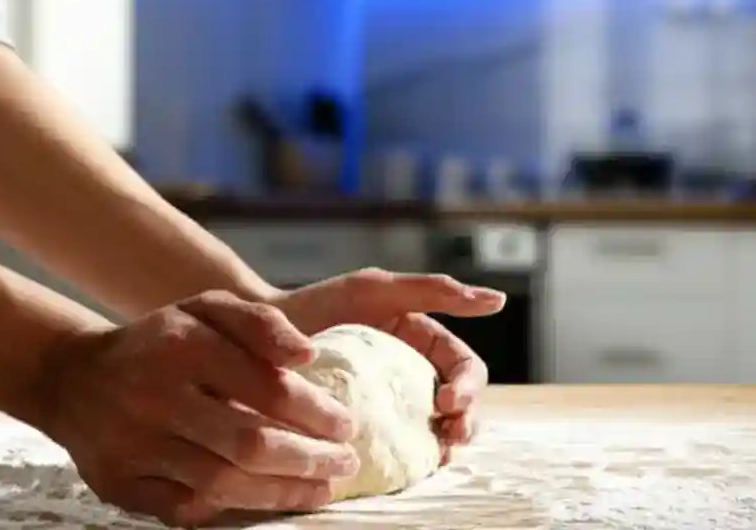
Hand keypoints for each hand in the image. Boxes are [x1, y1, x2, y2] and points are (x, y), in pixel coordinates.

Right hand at [37, 290, 359, 526]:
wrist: (74, 378)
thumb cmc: (163, 342)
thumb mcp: (208, 309)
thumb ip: (262, 322)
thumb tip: (308, 354)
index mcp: (184, 345)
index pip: (268, 389)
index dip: (317, 414)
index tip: (347, 426)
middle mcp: (155, 395)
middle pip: (250, 444)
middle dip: (309, 461)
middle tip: (344, 464)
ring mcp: (134, 444)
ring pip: (222, 483)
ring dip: (282, 492)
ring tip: (320, 489)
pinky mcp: (119, 483)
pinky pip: (186, 508)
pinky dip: (231, 508)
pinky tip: (264, 499)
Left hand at [273, 269, 505, 461]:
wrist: (258, 337)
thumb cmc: (315, 306)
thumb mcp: (375, 291)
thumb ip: (433, 291)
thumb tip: (497, 301)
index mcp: (420, 339)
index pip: (463, 365)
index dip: (468, 386)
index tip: (449, 401)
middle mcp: (410, 372)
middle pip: (460, 404)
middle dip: (466, 422)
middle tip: (450, 436)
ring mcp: (389, 401)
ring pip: (436, 429)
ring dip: (447, 445)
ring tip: (437, 456)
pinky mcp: (367, 427)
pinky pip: (400, 446)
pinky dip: (413, 457)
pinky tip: (407, 465)